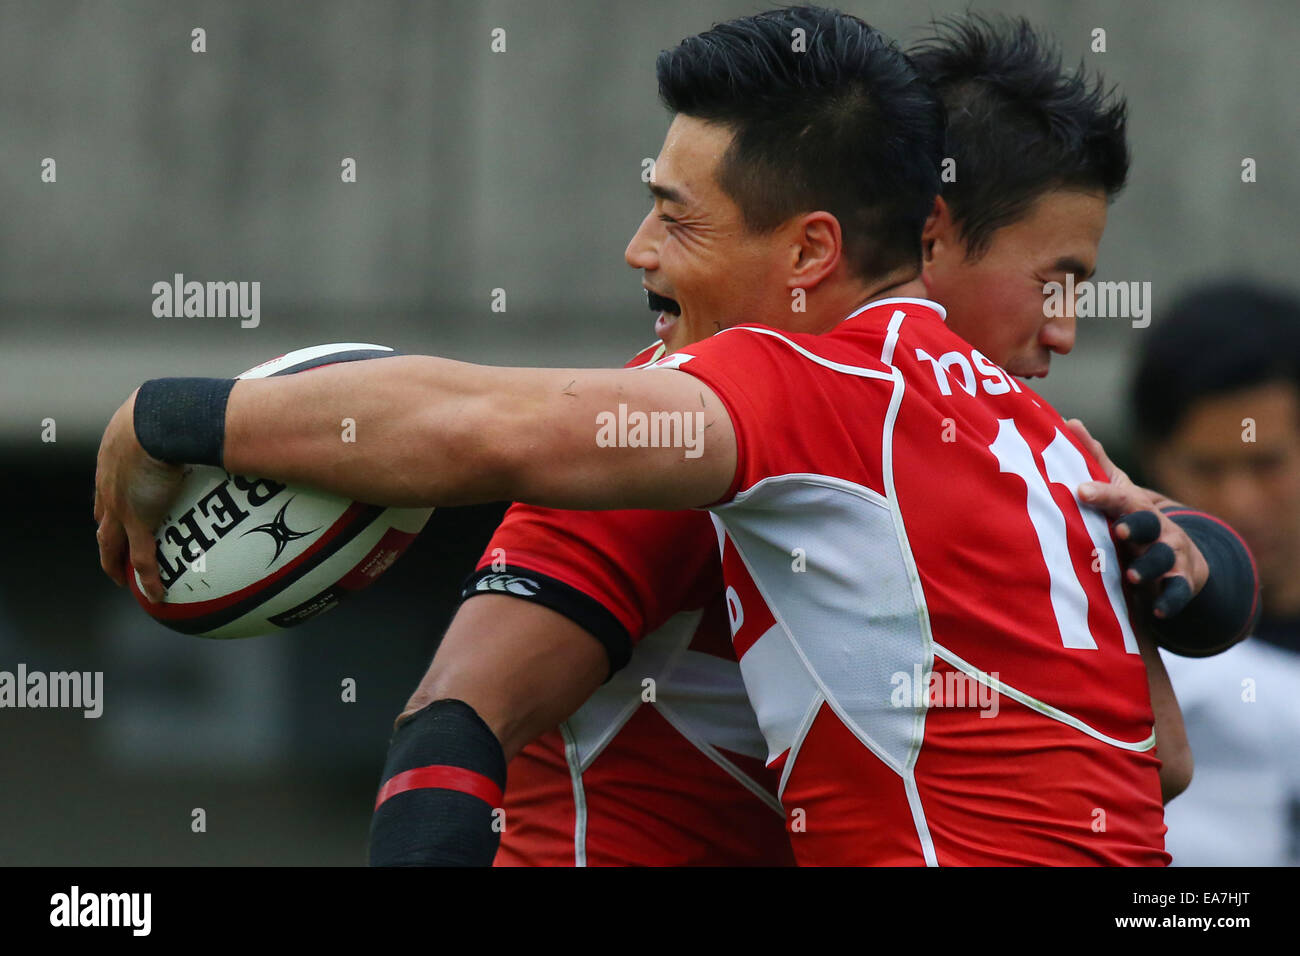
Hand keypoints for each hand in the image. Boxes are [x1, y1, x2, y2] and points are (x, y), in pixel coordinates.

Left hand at [93, 389, 184, 602]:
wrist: (159, 420)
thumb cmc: (173, 409)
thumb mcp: (177, 413)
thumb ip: (197, 420)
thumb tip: (229, 413)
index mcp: (117, 460)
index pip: (109, 490)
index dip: (111, 507)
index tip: (117, 516)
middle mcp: (112, 485)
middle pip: (103, 520)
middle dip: (107, 538)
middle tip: (113, 554)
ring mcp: (121, 505)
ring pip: (110, 544)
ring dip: (115, 564)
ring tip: (123, 580)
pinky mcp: (138, 521)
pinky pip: (141, 559)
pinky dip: (148, 579)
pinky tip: (157, 596)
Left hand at [1067, 418, 1208, 618]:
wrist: (1181, 554)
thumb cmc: (1132, 517)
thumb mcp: (1117, 489)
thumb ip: (1094, 461)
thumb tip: (1070, 422)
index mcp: (1135, 505)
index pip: (1120, 496)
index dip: (1102, 494)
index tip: (1079, 492)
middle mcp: (1157, 527)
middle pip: (1149, 523)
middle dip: (1135, 526)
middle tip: (1118, 531)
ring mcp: (1171, 554)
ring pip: (1164, 558)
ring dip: (1150, 566)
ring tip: (1134, 577)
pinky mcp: (1181, 582)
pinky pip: (1177, 592)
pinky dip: (1169, 601)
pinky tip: (1158, 612)